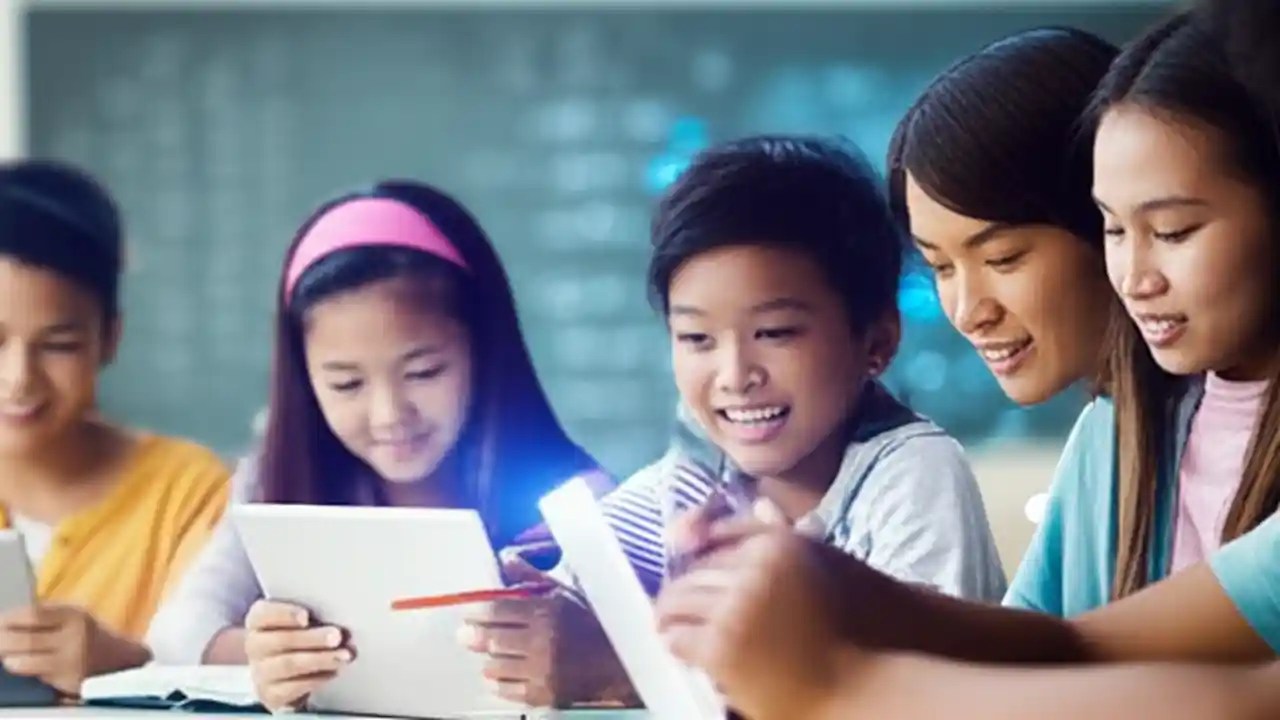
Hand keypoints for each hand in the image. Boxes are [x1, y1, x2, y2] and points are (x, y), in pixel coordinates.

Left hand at [0, 604, 128, 696]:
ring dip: (8, 660)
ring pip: (23, 662)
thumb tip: (6, 621)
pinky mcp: (67, 683)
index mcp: (75, 615)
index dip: (8, 619)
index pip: (32, 615)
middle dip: (1, 641)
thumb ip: (46, 615)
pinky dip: (24, 671)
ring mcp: (70, 662)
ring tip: (6, 657)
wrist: (122, 661)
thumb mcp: (75, 616)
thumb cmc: (89, 636)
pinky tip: (22, 666)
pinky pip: (34, 677)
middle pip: (24, 640)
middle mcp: (74, 637)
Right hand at [245, 600, 352, 711]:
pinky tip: (333, 672)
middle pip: (280, 640)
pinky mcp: (270, 694)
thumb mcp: (306, 622)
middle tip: (337, 636)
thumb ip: (316, 617)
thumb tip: (339, 621)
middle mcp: (255, 645)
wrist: (290, 674)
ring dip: (319, 659)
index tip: (306, 616)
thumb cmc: (302, 636)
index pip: (264, 613)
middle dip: (312, 638)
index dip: (284, 614)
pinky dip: (315, 679)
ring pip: (288, 664)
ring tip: (343, 656)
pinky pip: (291, 688)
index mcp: (259, 619)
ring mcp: (260, 672)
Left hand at [458, 551, 635, 707]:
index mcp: (549, 612)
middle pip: (492, 639)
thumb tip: (507, 560)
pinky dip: (498, 682)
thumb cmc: (594, 622)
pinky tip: (496, 675)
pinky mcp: (546, 694)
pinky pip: (508, 690)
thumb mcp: (567, 593)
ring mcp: (543, 671)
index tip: (470, 612)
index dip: (479, 612)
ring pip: (496, 666)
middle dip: (473, 636)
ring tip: (487, 653)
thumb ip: (533, 578)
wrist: (623, 661)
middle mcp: (543, 642)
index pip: (499, 610)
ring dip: (488, 659)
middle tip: (464, 634)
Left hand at [655, 519, 847, 719]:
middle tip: (672, 606)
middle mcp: (752, 571)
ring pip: (679, 603)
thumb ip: (773, 535)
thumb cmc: (853, 623)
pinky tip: (678, 648)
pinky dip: (675, 643)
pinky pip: (681, 639)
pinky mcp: (722, 648)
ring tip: (668, 626)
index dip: (699, 564)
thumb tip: (734, 516)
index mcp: (776, 546)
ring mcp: (735, 610)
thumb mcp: (819, 561)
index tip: (690, 578)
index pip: (715, 543)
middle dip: (680, 590)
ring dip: (671, 615)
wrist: (865, 684)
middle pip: (694, 573)